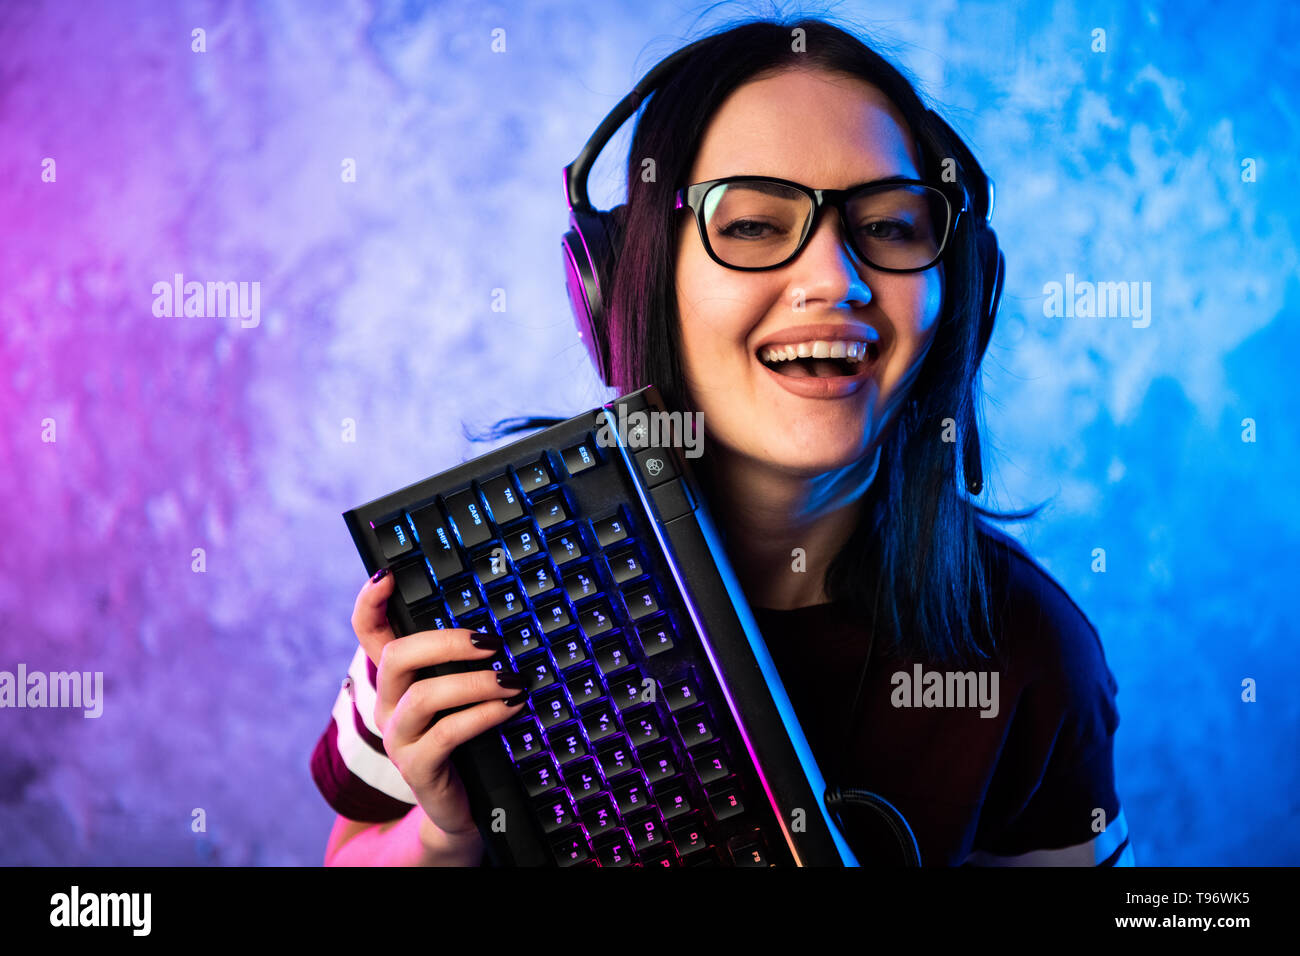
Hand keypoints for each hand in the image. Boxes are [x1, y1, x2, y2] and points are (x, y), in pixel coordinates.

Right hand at [350, 570, 526, 846]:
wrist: (466, 807)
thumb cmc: (470, 739)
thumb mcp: (465, 693)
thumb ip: (468, 662)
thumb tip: (501, 624)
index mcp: (396, 680)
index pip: (369, 633)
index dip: (371, 602)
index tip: (388, 573)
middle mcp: (388, 705)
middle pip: (396, 656)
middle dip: (446, 641)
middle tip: (492, 642)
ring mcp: (398, 738)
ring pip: (425, 695)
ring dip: (476, 682)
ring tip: (513, 679)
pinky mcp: (417, 769)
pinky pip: (447, 733)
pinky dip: (484, 715)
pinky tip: (511, 707)